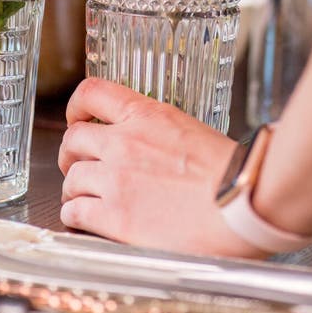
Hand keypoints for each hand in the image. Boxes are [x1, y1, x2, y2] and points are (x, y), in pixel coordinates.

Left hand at [58, 78, 265, 256]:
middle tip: (78, 165)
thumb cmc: (230, 172)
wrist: (242, 204)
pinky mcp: (115, 216)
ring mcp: (116, 179)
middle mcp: (124, 142)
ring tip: (83, 198)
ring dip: (73, 189)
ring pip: (70, 178)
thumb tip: (152, 145)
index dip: (76, 106)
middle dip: (72, 154)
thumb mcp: (190, 130)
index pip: (92, 93)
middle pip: (73, 139)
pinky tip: (86, 219)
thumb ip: (159, 133)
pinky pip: (75, 212)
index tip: (77, 118)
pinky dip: (75, 215)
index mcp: (146, 115)